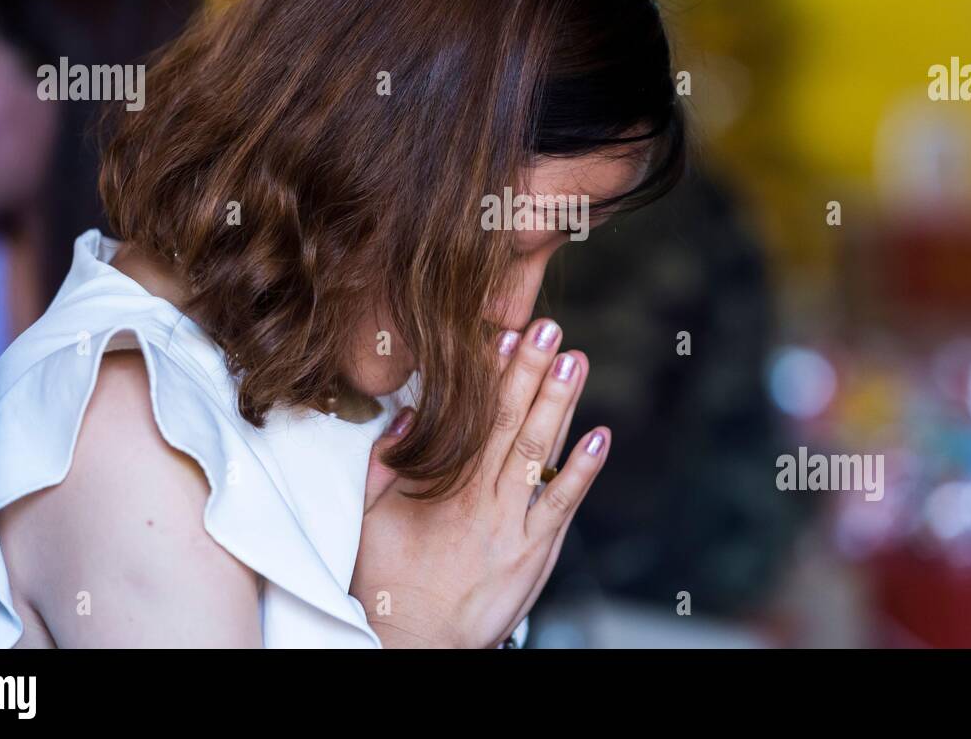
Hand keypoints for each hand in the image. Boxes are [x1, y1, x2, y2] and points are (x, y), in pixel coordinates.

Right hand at [352, 318, 607, 647]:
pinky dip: (584, 468)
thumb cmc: (389, 578)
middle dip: (530, 371)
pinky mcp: (534, 551)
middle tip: (549, 329)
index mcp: (441, 483)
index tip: (503, 333)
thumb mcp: (370, 516)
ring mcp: (510, 523)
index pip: (472, 414)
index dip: (490, 372)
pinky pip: (562, 503)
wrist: (413, 642)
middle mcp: (479, 496)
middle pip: (510, 422)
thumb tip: (411, 415)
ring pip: (539, 451)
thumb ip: (385, 462)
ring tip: (575, 361)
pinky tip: (600, 435)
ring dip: (559, 404)